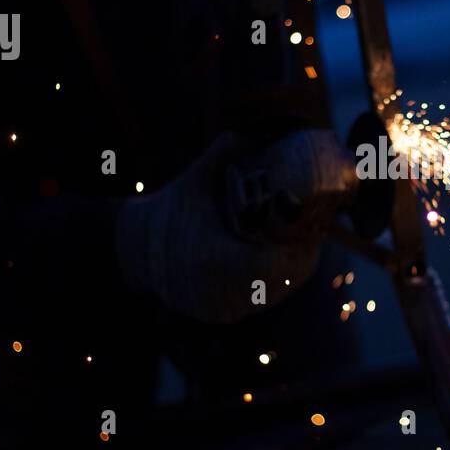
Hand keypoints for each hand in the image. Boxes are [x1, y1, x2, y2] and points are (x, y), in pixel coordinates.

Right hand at [115, 133, 322, 322]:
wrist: (135, 250)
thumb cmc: (168, 211)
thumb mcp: (193, 181)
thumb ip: (221, 155)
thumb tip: (247, 134)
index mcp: (217, 259)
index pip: (275, 264)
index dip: (301, 248)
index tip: (314, 227)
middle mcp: (222, 291)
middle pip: (284, 280)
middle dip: (302, 257)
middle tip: (313, 232)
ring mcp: (223, 308)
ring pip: (275, 294)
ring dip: (292, 272)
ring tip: (303, 246)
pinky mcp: (222, 315)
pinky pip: (260, 302)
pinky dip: (275, 285)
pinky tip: (283, 265)